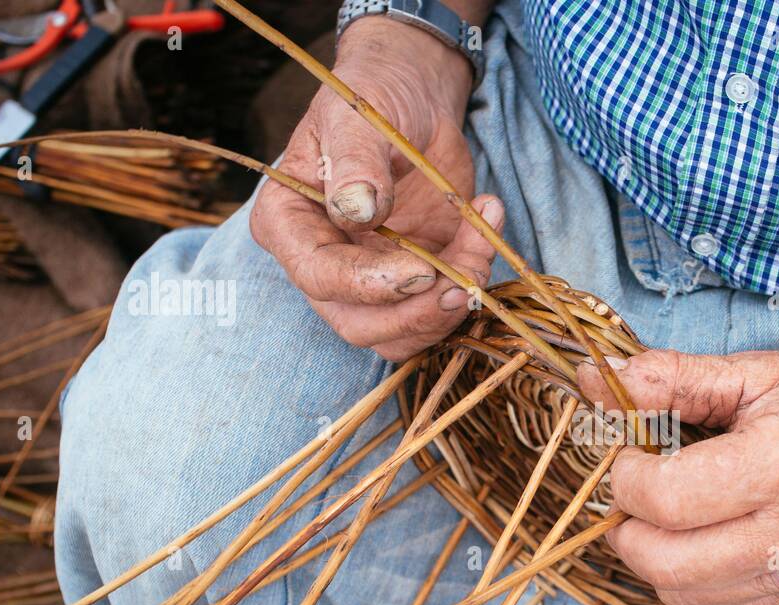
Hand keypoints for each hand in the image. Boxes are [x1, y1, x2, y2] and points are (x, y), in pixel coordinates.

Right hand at [251, 18, 502, 359]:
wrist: (414, 99)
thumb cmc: (373, 97)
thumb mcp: (358, 116)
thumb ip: (355, 161)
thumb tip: (358, 209)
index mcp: (289, 224)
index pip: (320, 277)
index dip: (371, 285)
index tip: (424, 270)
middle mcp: (323, 265)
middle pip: (360, 326)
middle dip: (418, 314)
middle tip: (464, 281)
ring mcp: (370, 281)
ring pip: (403, 334)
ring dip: (450, 307)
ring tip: (482, 240)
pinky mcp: (416, 282)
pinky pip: (441, 308)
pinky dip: (473, 279)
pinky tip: (489, 220)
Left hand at [578, 348, 778, 604]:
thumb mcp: (759, 370)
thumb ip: (674, 379)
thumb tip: (597, 383)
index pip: (668, 499)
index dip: (625, 478)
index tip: (627, 454)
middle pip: (668, 562)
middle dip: (627, 527)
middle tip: (631, 489)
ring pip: (687, 597)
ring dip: (652, 560)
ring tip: (659, 515)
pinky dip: (690, 589)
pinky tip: (694, 545)